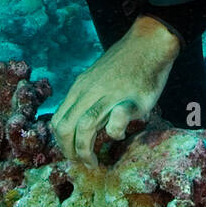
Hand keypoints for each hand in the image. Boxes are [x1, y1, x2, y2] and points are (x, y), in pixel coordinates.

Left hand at [51, 15, 181, 166]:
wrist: (148, 44)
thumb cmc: (124, 63)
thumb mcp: (94, 77)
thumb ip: (85, 97)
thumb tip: (78, 122)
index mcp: (79, 88)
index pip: (58, 120)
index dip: (61, 142)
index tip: (71, 153)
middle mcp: (90, 92)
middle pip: (65, 127)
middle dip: (69, 152)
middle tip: (80, 162)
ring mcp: (110, 95)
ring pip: (85, 127)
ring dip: (85, 151)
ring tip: (93, 162)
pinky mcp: (132, 100)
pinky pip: (116, 121)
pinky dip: (114, 134)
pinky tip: (119, 136)